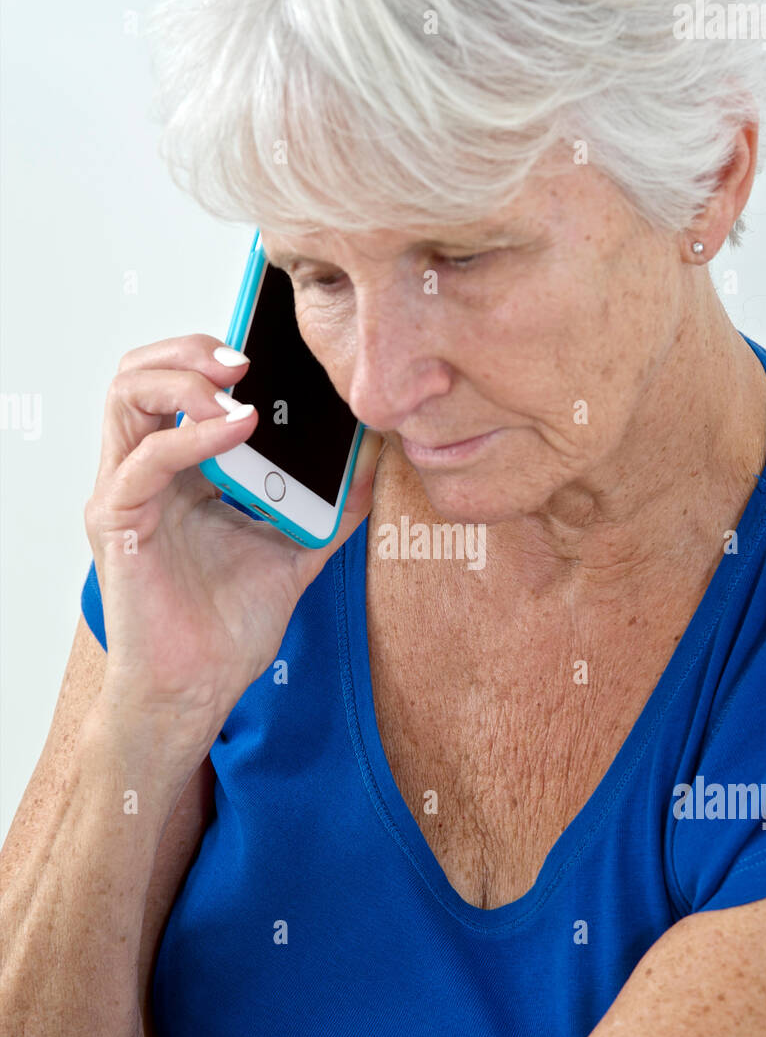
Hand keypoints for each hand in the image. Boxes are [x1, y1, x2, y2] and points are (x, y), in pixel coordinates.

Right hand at [84, 334, 381, 740]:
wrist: (200, 690)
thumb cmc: (230, 627)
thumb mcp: (297, 549)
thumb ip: (332, 502)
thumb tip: (376, 458)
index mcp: (183, 471)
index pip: (180, 383)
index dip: (213, 353)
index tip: (270, 347)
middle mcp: (146, 472)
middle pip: (142, 374)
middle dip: (192, 350)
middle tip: (248, 357)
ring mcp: (127, 493)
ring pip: (127, 396)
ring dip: (184, 377)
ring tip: (239, 385)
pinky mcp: (118, 521)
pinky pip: (144, 459)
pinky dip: (191, 435)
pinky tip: (239, 429)